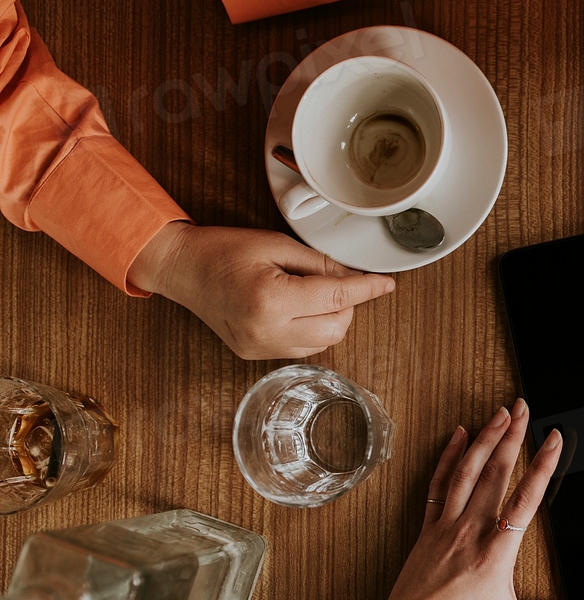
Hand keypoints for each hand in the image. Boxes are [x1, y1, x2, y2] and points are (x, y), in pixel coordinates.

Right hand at [128, 221, 394, 358]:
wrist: (181, 269)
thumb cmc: (222, 250)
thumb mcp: (275, 244)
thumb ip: (318, 263)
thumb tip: (353, 278)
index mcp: (272, 299)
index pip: (337, 297)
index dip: (367, 289)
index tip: (386, 284)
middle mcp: (268, 330)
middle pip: (337, 327)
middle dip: (346, 305)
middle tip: (334, 281)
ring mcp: (261, 348)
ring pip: (324, 343)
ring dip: (331, 319)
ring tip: (310, 293)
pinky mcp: (257, 355)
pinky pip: (304, 349)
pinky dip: (313, 330)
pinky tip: (298, 308)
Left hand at [344, 399, 583, 599]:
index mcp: (496, 553)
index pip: (525, 499)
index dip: (542, 466)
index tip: (553, 439)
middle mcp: (471, 532)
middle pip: (495, 473)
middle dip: (513, 437)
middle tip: (525, 408)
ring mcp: (446, 526)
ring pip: (467, 471)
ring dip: (485, 439)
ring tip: (499, 413)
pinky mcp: (427, 528)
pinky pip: (439, 484)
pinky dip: (448, 457)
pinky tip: (458, 435)